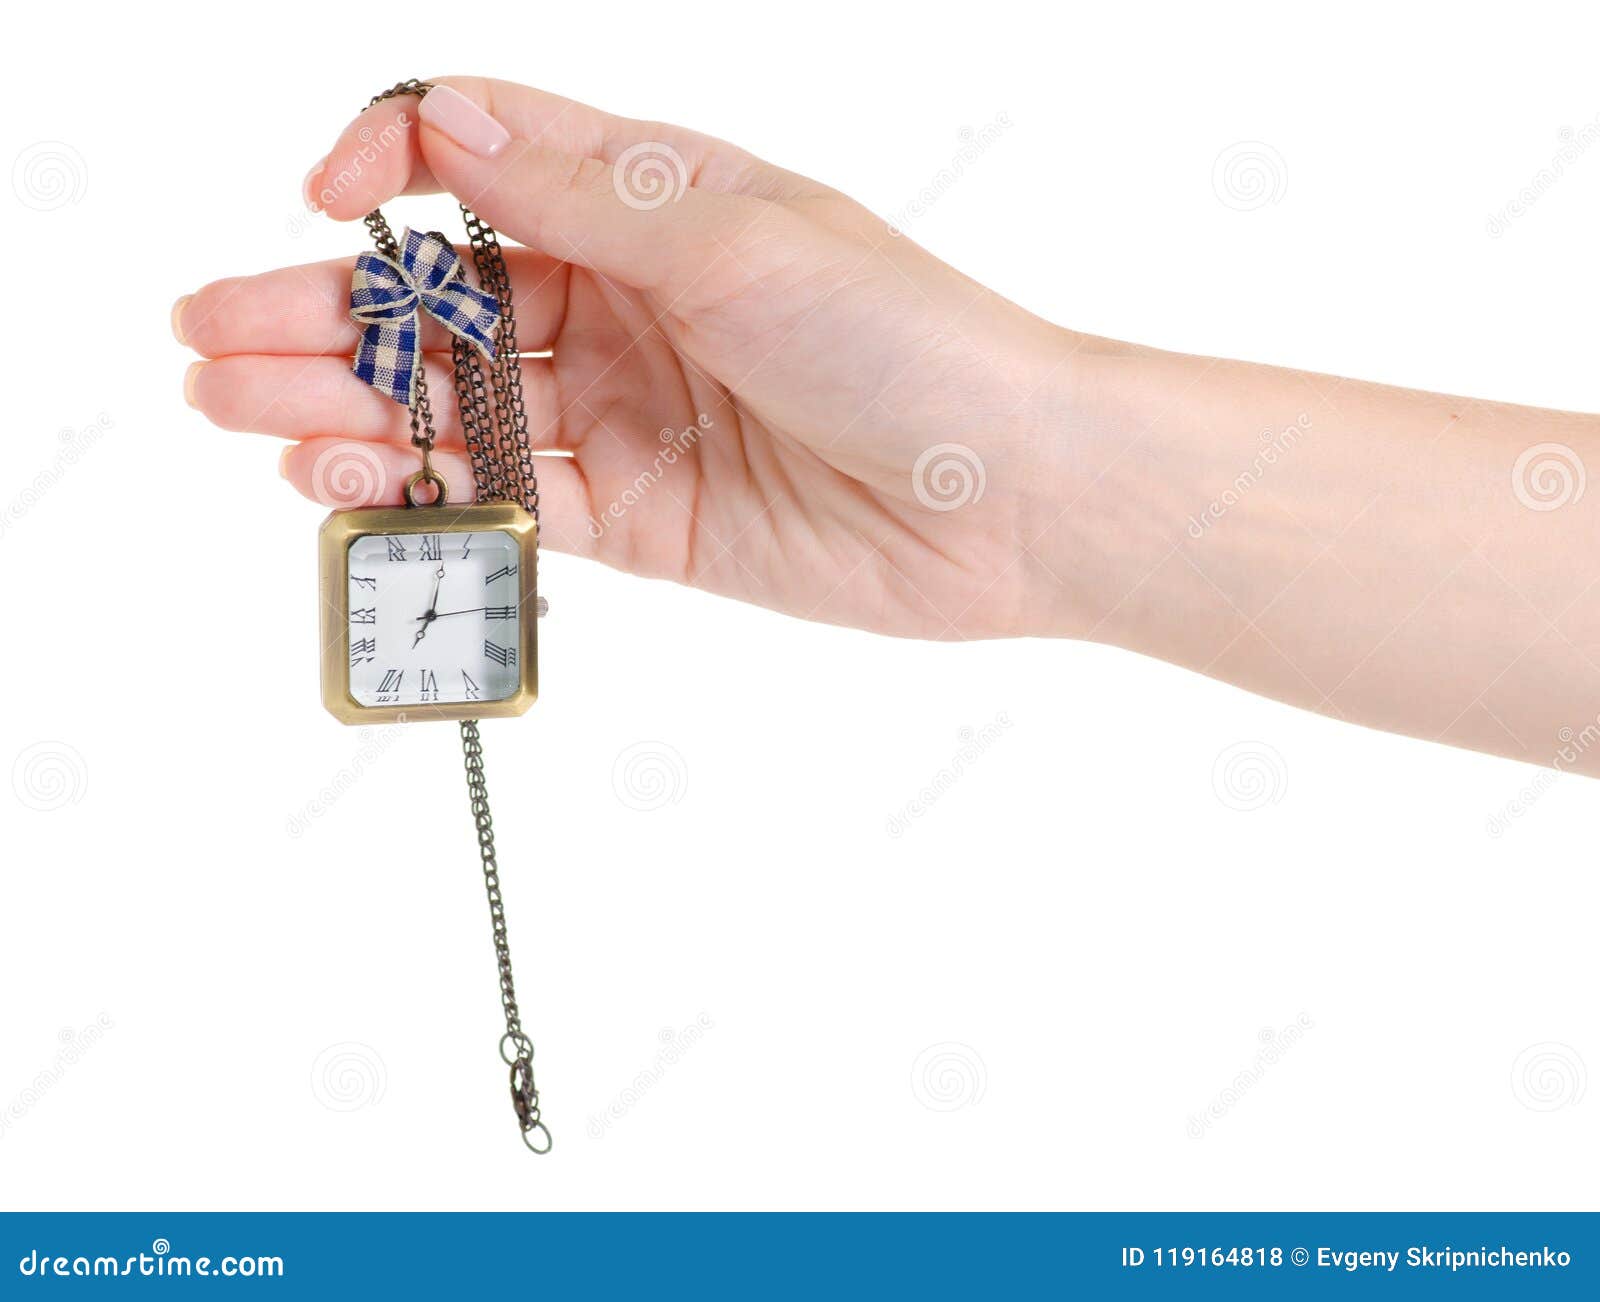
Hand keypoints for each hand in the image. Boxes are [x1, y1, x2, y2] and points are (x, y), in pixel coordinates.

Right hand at [175, 78, 1086, 640]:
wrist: (1008, 497)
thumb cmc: (903, 338)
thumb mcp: (738, 236)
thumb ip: (586, 195)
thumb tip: (446, 121)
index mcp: (653, 207)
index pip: (486, 167)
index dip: (390, 175)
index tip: (324, 203)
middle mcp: (627, 304)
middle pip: (443, 301)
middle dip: (324, 315)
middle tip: (207, 340)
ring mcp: (627, 414)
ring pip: (457, 405)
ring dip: (344, 406)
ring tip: (234, 413)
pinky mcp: (639, 518)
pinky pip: (509, 501)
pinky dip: (426, 492)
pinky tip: (340, 479)